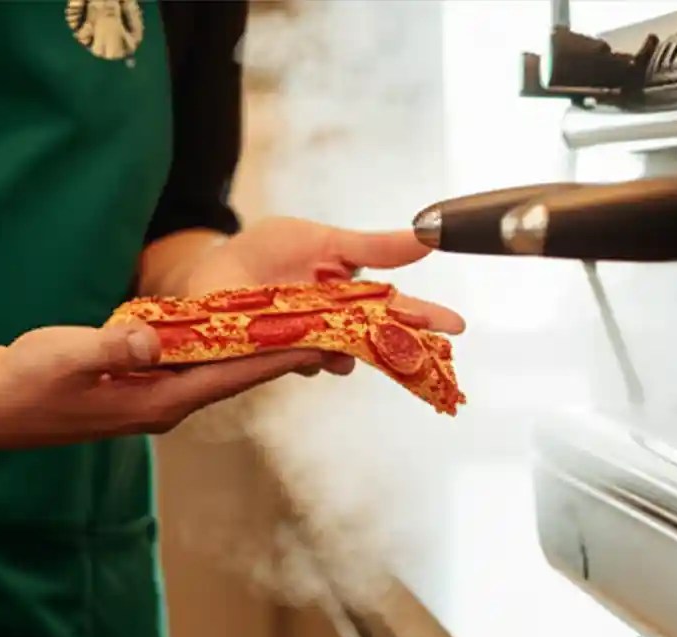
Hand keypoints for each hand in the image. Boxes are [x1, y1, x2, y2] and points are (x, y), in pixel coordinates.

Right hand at [0, 320, 328, 448]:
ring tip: (302, 325)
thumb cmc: (27, 380)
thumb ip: (110, 349)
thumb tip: (152, 341)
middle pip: (240, 375)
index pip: (233, 375)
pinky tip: (244, 331)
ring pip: (223, 371)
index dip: (277, 356)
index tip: (319, 339)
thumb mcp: (65, 358)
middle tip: (330, 327)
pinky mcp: (146, 387)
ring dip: (261, 350)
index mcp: (158, 401)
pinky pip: (199, 366)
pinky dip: (227, 349)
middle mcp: (168, 404)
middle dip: (285, 353)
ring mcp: (158, 398)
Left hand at [177, 217, 465, 373]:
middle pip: (374, 340)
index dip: (426, 316)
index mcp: (352, 297)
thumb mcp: (327, 240)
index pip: (396, 308)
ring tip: (339, 349)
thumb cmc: (273, 249)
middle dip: (399, 346)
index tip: (457, 326)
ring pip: (337, 356)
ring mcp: (306, 343)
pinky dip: (305, 354)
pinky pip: (297, 360)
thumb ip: (374, 247)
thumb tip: (427, 236)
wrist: (219, 263)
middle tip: (421, 352)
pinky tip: (301, 347)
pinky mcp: (274, 354)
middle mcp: (335, 326)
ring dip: (343, 353)